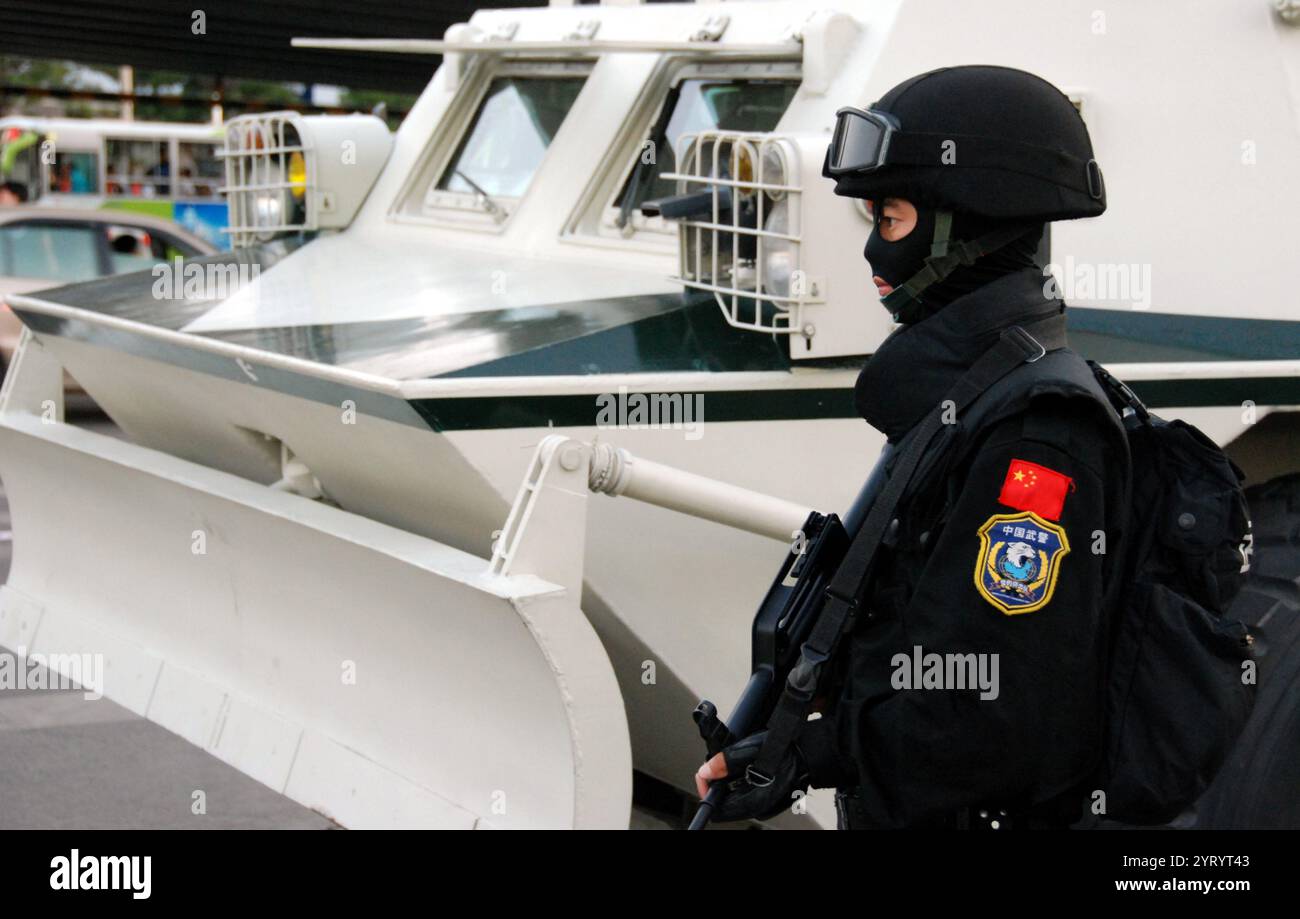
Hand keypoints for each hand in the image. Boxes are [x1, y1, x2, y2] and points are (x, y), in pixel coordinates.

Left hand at [694, 730, 809, 822]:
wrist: (813, 752)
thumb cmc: (788, 750)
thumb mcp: (752, 749)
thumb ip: (726, 762)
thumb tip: (705, 771)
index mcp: (753, 802)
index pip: (716, 810)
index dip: (707, 789)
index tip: (707, 773)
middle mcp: (759, 810)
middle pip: (726, 803)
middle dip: (721, 782)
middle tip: (726, 762)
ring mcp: (765, 807)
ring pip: (737, 797)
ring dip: (733, 780)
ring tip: (743, 761)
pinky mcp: (770, 801)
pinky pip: (749, 794)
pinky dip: (746, 781)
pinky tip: (754, 766)